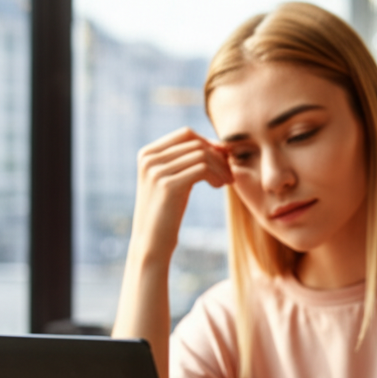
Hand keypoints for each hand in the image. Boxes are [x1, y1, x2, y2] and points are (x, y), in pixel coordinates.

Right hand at [131, 127, 231, 265]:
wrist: (152, 243)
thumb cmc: (167, 212)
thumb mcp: (172, 180)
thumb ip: (186, 161)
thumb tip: (219, 144)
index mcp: (147, 153)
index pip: (186, 134)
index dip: (209, 143)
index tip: (222, 160)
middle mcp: (149, 159)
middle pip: (195, 143)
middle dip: (217, 156)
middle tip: (228, 173)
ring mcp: (157, 171)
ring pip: (202, 154)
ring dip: (220, 167)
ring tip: (226, 181)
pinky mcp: (168, 185)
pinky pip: (202, 169)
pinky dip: (216, 175)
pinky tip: (218, 186)